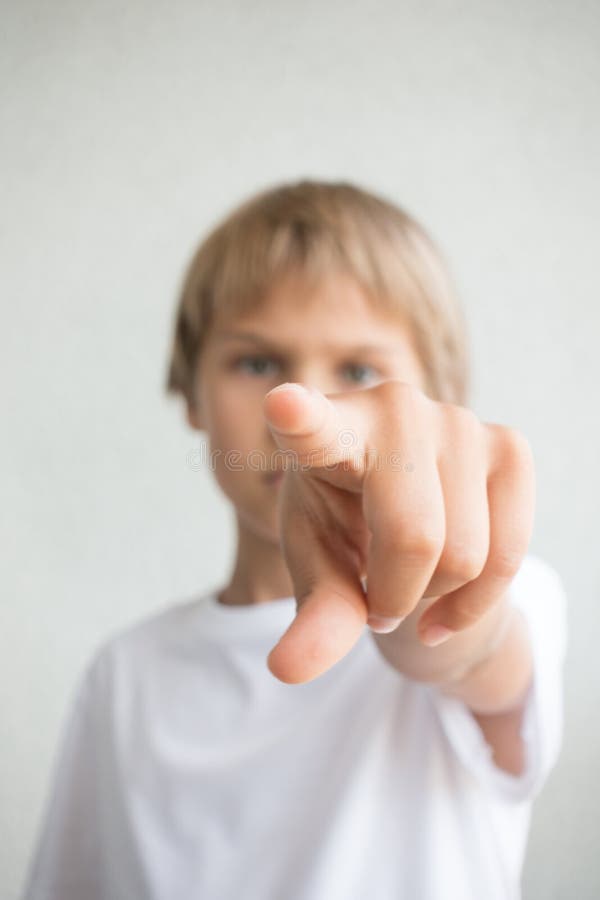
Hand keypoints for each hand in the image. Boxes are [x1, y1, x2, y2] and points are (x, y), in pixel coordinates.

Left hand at [262, 380, 534, 683]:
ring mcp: (458, 421)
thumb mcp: (319, 568)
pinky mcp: (509, 446)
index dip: (300, 416)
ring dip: (433, 596)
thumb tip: (288, 670)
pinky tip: (444, 606)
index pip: (313, 426)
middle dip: (396, 595)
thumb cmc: (343, 526)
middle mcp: (394, 409)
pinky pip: (509, 555)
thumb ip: (313, 615)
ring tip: (406, 578)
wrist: (404, 507)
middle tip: (373, 595)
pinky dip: (474, 602)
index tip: (281, 403)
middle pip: (416, 539)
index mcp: (328, 434)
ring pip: (467, 555)